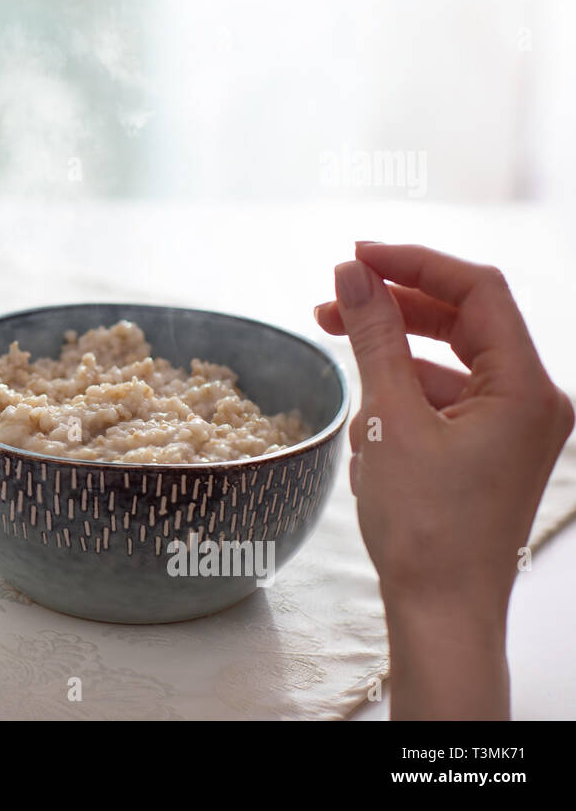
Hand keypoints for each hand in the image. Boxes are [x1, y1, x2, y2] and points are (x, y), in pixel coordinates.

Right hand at [315, 243, 572, 719]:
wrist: (441, 611)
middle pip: (464, 320)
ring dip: (392, 349)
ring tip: (335, 349)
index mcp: (526, 388)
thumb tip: (353, 274)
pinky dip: (403, 392)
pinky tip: (362, 416)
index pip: (477, 291)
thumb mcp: (389, 419)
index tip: (356, 255)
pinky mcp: (490, 450)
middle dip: (395, 305)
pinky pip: (447, 397)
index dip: (414, 263)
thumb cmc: (423, 526)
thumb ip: (373, 336)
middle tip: (332, 298)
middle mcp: (532, 401)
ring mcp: (514, 428)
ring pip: (450, 359)